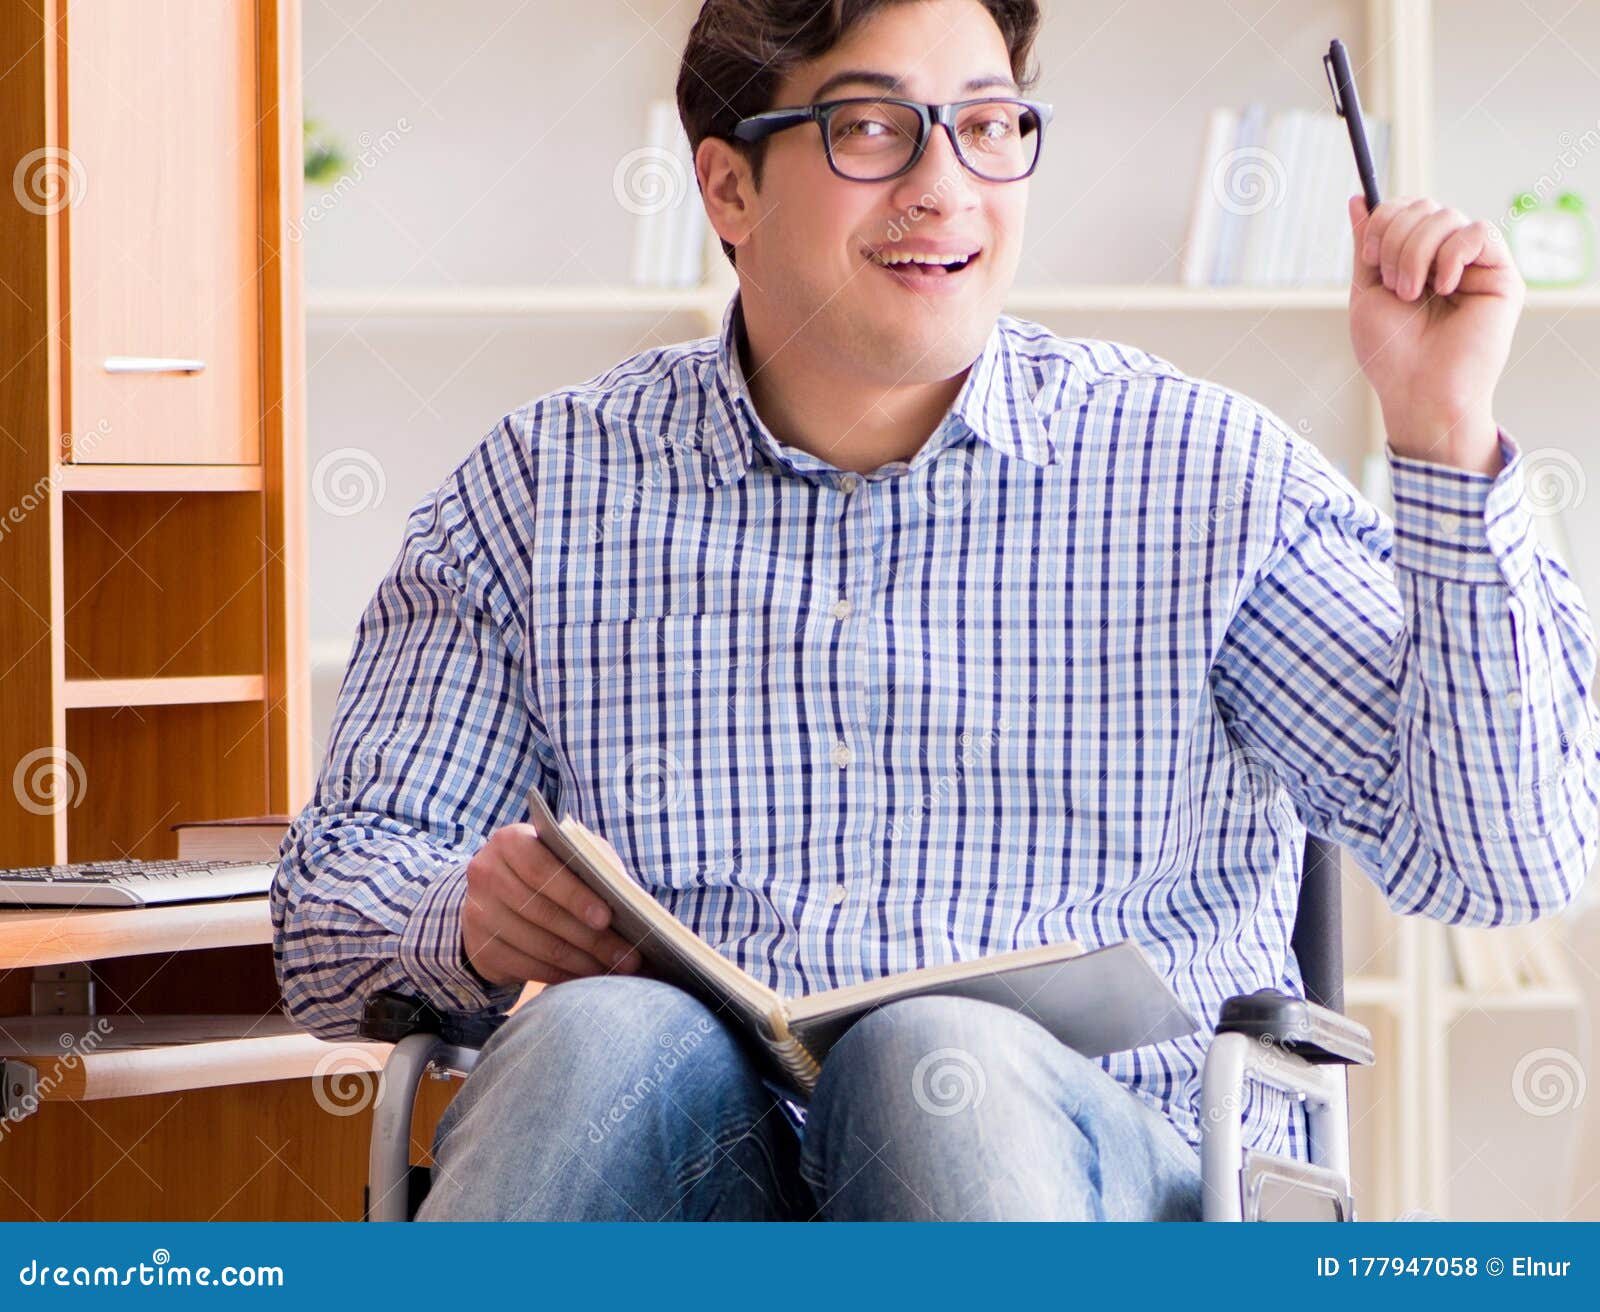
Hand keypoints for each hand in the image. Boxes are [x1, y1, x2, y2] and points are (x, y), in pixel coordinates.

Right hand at [461, 823, 643, 986]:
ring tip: (614, 969)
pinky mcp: (480, 948)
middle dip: (591, 938)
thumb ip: (593, 864)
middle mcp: (486, 874)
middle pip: (543, 912)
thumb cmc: (547, 870)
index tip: (606, 919)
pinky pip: (527, 968)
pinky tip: (587, 977)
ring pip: (538, 945)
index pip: (543, 870)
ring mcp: (478, 913)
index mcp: (510, 841)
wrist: (496, 894)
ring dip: (582, 962)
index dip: (575, 896)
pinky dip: (562, 975)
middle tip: (627, 956)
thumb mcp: (567, 855)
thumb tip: (626, 897)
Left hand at [1347, 194, 1524, 473]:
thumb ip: (1369, 244)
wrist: (1417, 391)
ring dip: (1416, 253)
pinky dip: (1451, 255)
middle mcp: (1447, 258)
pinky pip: (1479, 232)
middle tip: (1394, 286)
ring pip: (1447, 216)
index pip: (1407, 209)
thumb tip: (1360, 200)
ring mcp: (1475, 265)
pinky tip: (1443, 289)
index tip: (1370, 257)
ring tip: (1411, 295)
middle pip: (1425, 206)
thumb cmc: (1390, 353)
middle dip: (1397, 240)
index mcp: (1416, 259)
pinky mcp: (1502, 275)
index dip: (1385, 219)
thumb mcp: (1367, 290)